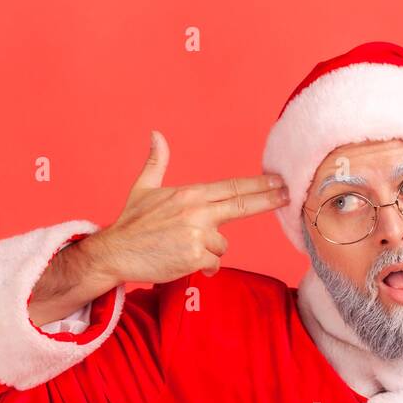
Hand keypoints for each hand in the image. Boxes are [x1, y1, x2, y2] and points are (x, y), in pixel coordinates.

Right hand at [90, 129, 289, 283]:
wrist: (115, 252)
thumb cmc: (131, 223)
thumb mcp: (144, 188)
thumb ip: (156, 163)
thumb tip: (156, 135)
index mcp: (189, 194)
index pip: (232, 188)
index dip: (258, 185)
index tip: (278, 181)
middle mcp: (197, 211)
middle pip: (242, 206)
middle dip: (268, 200)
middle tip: (287, 195)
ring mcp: (197, 235)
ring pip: (222, 246)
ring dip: (208, 251)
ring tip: (181, 248)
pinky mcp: (195, 257)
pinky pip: (212, 264)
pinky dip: (202, 267)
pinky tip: (182, 262)